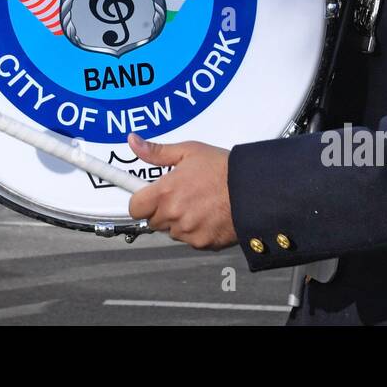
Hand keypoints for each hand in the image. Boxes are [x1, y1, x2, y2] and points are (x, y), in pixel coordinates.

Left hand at [127, 134, 236, 249]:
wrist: (253, 189)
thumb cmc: (222, 168)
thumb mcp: (188, 151)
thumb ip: (156, 151)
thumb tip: (134, 142)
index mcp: (165, 192)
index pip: (135, 208)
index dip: (141, 201)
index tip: (147, 196)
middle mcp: (173, 215)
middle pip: (153, 221)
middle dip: (162, 210)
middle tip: (180, 196)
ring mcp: (187, 232)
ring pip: (172, 231)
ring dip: (179, 222)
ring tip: (198, 204)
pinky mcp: (202, 243)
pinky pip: (190, 240)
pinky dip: (196, 231)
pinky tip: (209, 215)